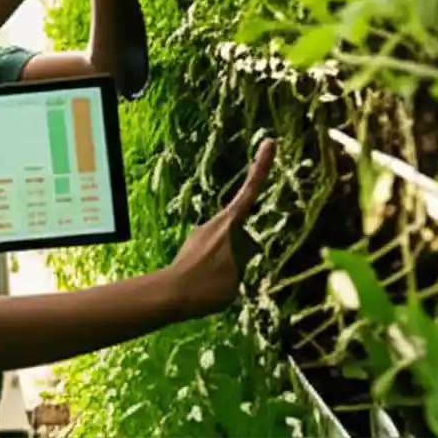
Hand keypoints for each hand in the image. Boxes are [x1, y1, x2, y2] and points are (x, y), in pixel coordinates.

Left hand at [167, 138, 275, 317]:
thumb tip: (238, 252)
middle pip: (242, 234)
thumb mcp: (236, 274)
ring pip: (229, 249)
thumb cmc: (206, 285)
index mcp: (228, 224)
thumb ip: (242, 258)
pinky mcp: (193, 249)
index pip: (250, 191)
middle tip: (226, 277)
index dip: (261, 167)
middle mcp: (213, 224)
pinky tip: (207, 288)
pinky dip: (218, 273)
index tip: (269, 142)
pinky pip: (215, 260)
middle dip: (244, 253)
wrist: (168, 295)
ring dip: (230, 266)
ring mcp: (201, 236)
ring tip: (214, 286)